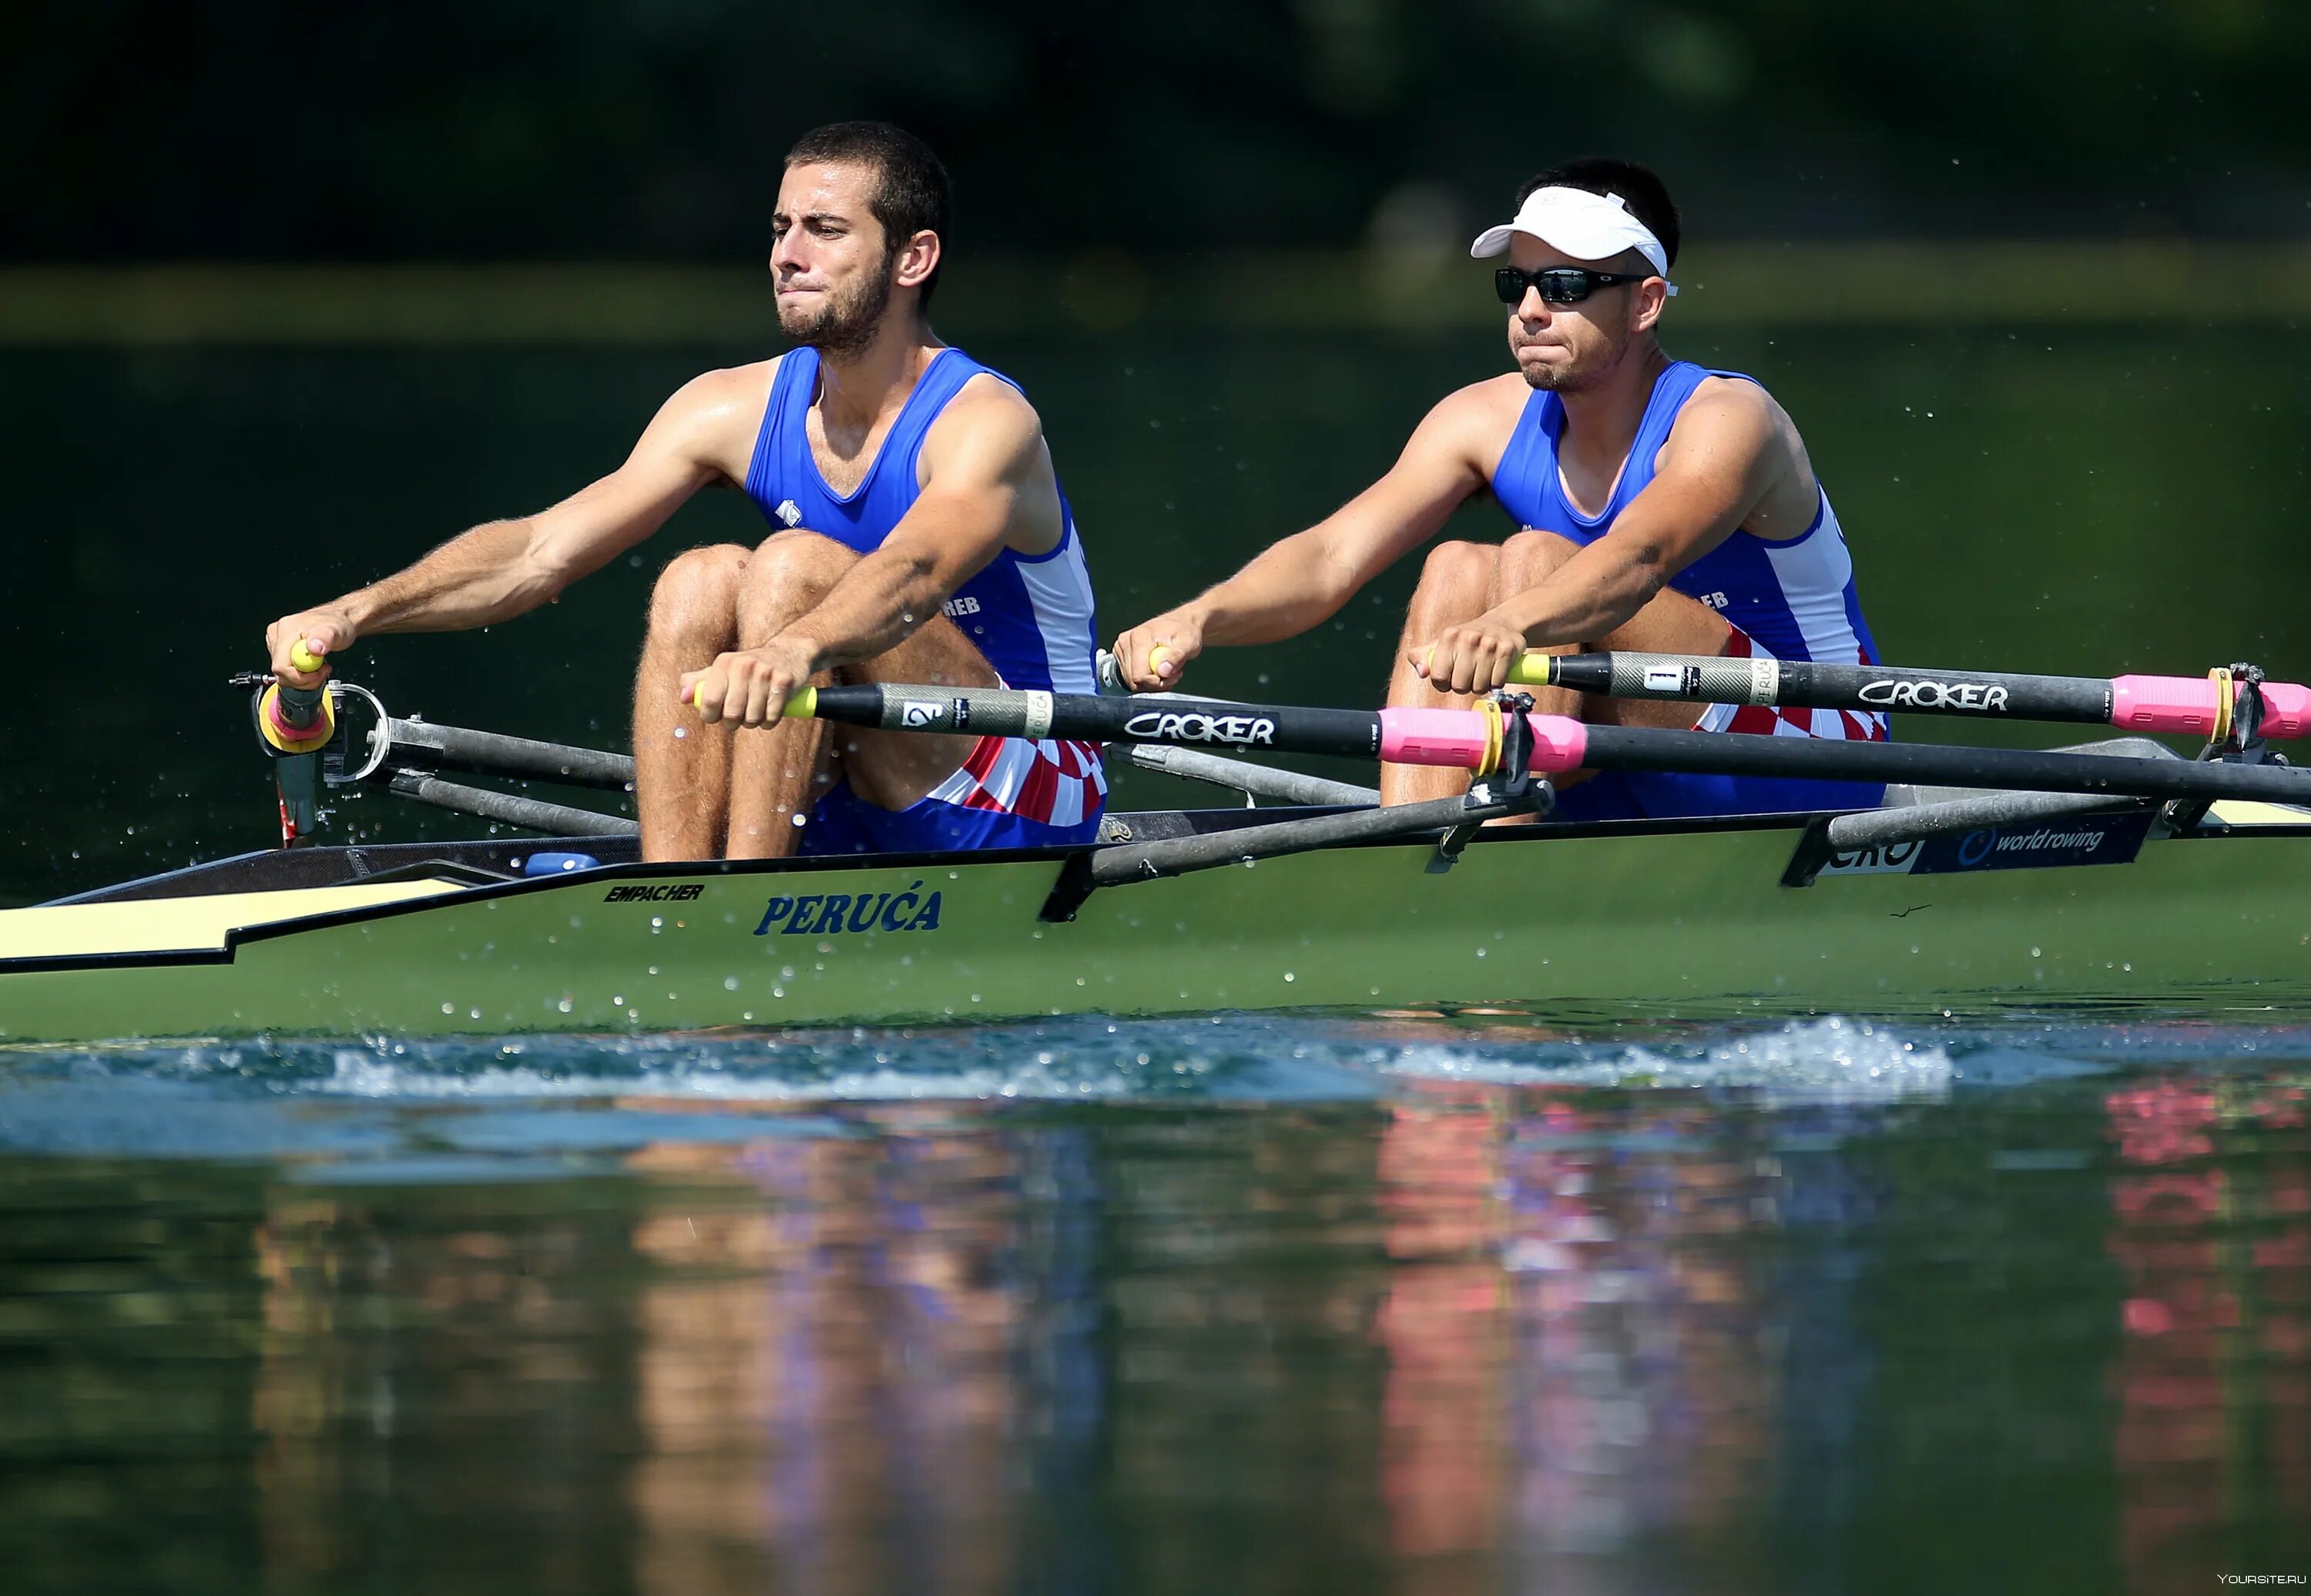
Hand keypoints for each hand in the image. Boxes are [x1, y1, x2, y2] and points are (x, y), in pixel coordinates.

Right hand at [265, 610, 357, 686]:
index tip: (318, 673)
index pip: (281, 667)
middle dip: (303, 679)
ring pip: (283, 675)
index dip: (300, 677)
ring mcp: (277, 643)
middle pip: (280, 673)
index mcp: (285, 631)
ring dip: (304, 678)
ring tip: (318, 666)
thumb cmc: (336, 623)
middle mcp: (277, 636)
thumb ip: (324, 639)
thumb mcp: (335, 631)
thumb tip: (314, 648)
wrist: (338, 619)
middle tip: (321, 671)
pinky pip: (287, 671)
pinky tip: (311, 665)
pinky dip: (301, 674)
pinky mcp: (282, 650)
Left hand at [679, 636, 819, 726]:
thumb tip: (684, 698)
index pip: (708, 700)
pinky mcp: (784, 682)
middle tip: (737, 719)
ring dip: (752, 723)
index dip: (710, 716)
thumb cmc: (749, 667)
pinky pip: (772, 717)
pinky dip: (769, 722)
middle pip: (731, 714)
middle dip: (733, 723)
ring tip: (754, 714)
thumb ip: (699, 682)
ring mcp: (765, 673)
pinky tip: (769, 713)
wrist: (789, 653)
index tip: (716, 718)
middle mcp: (743, 665)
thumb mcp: (723, 669)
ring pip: (752, 718)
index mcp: (724, 662)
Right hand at [1111, 610, 1203, 690]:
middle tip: (1173, 673)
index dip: (1156, 682)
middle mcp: (1126, 642)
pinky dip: (1145, 679)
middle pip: (1134, 680)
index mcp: (1139, 637)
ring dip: (1152, 682)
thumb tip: (1163, 671)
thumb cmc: (1185, 631)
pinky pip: (1131, 678)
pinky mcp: (1122, 655)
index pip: (1139, 675)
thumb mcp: (1188, 643)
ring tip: (1167, 669)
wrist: (1181, 623)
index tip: (1173, 676)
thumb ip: (1175, 656)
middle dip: (1155, 683)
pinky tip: (1156, 669)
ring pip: (1132, 682)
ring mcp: (1122, 648)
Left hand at [1412, 612, 1529, 694]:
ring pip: (1479, 687)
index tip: (1449, 679)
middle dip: (1463, 687)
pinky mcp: (1507, 651)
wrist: (1503, 622)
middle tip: (1467, 677)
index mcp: (1449, 636)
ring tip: (1481, 674)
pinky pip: (1497, 683)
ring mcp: (1489, 644)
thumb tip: (1422, 672)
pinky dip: (1495, 683)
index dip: (1443, 684)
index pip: (1438, 676)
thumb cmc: (1467, 638)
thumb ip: (1421, 656)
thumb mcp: (1441, 642)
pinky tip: (1494, 672)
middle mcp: (1469, 638)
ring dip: (1480, 686)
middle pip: (1459, 686)